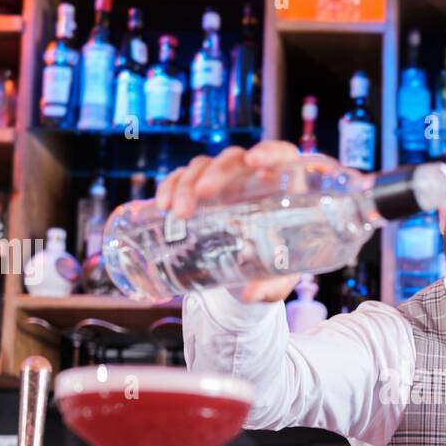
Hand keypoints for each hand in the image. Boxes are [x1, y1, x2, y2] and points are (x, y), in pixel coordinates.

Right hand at [155, 141, 304, 302]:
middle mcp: (252, 180)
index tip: (254, 161)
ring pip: (204, 166)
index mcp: (282, 192)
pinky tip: (163, 204)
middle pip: (234, 159)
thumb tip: (250, 293)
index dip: (270, 151)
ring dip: (187, 183)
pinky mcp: (200, 190)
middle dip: (216, 171)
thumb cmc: (274, 268)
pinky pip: (183, 177)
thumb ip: (271, 285)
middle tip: (203, 194)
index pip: (282, 156)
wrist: (250, 274)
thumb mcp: (277, 279)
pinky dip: (171, 185)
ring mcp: (224, 183)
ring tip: (177, 212)